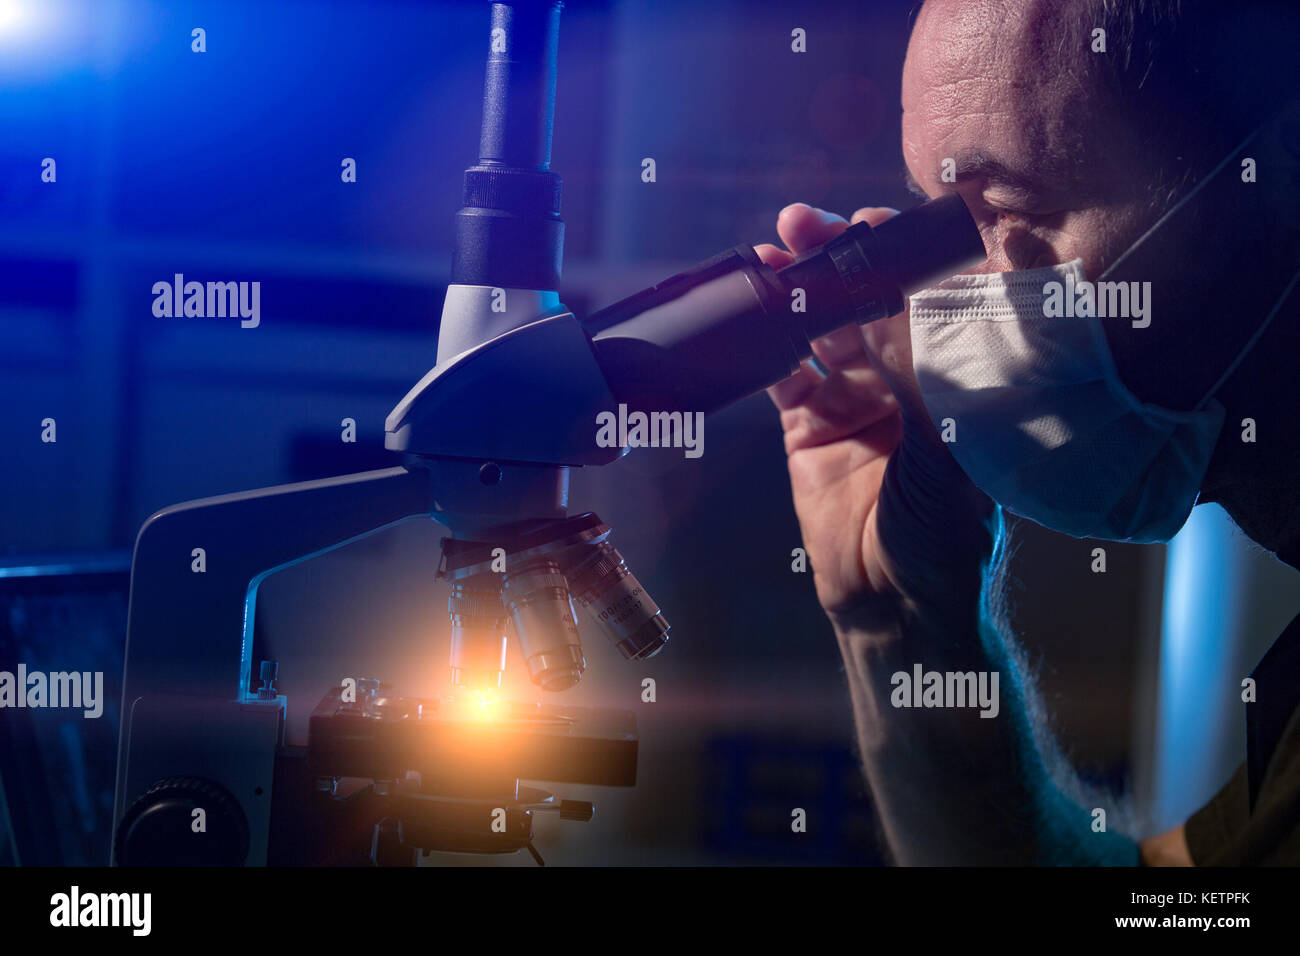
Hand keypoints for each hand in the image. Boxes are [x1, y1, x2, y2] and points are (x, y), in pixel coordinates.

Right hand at [756, 204, 991, 620]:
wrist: (893, 605)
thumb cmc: (948, 534)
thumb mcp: (947, 446)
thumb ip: (920, 375)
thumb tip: (899, 301)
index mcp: (953, 376)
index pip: (929, 296)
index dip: (902, 254)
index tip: (876, 220)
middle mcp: (907, 380)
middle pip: (869, 301)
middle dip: (838, 259)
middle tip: (805, 225)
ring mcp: (856, 402)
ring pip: (822, 329)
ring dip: (797, 292)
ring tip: (771, 254)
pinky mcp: (809, 430)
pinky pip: (785, 377)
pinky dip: (767, 347)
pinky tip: (754, 314)